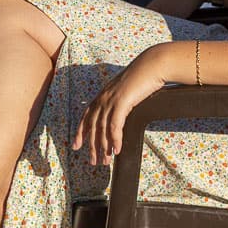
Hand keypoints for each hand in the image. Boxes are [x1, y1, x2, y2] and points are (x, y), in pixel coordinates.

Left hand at [73, 46, 168, 165]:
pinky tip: (117, 150)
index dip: (80, 132)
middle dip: (91, 146)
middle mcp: (103, 97)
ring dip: (103, 147)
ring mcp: (111, 99)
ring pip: (102, 128)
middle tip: (93, 162)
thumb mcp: (126, 91)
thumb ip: (119, 101)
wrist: (152, 66)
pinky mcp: (122, 102)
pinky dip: (115, 139)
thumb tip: (119, 113)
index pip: (86, 116)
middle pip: (92, 126)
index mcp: (102, 95)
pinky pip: (115, 125)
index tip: (76, 146)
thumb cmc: (142, 78)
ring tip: (106, 161)